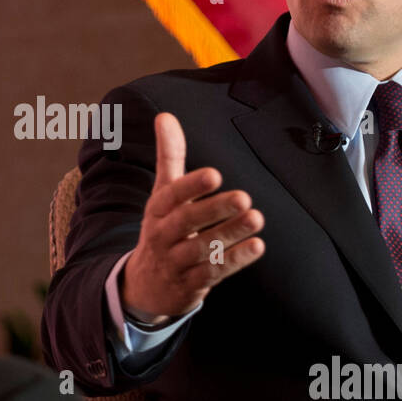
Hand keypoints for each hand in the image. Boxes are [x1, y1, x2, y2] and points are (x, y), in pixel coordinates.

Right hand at [121, 112, 264, 320]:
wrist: (145, 285)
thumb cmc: (163, 228)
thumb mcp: (162, 194)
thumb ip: (169, 156)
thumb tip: (165, 115)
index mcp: (157, 209)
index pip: (172, 195)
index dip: (192, 186)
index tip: (214, 174)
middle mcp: (163, 235)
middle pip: (187, 222)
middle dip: (215, 210)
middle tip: (244, 198)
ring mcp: (176, 261)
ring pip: (202, 248)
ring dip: (230, 234)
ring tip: (256, 218)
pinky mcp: (190, 284)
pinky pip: (212, 272)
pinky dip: (234, 260)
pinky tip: (257, 246)